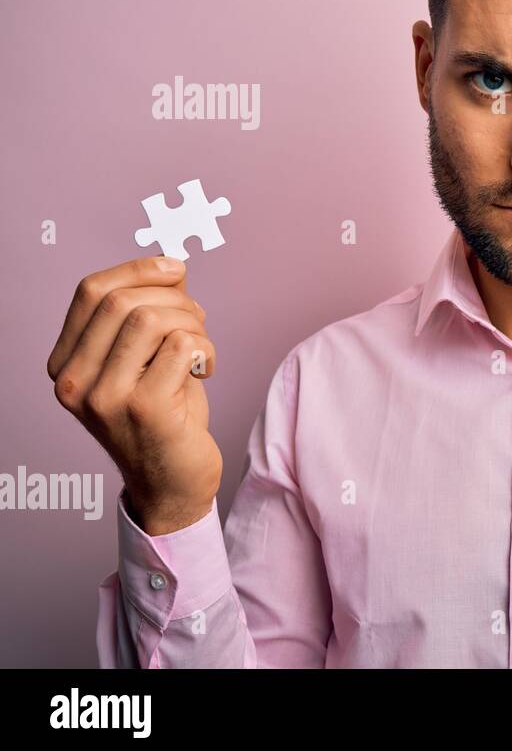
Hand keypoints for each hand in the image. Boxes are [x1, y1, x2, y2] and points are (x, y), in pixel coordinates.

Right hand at [48, 256, 221, 534]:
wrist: (173, 483)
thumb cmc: (165, 414)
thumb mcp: (145, 359)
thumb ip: (150, 314)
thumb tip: (171, 267)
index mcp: (66, 363)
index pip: (90, 291)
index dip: (138, 269)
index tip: (176, 270)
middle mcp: (75, 382)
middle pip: (121, 300)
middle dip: (175, 299)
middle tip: (197, 322)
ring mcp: (105, 397)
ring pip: (151, 319)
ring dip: (192, 324)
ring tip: (200, 349)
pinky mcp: (144, 409)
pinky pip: (181, 346)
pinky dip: (204, 348)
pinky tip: (205, 371)